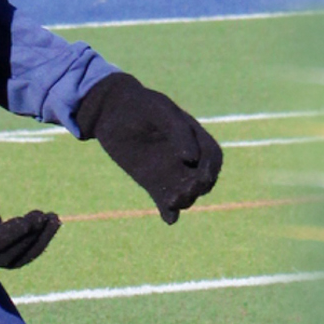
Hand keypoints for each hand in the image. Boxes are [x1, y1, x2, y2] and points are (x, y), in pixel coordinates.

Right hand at [0, 153, 60, 268]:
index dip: (10, 236)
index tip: (29, 221)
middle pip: (6, 257)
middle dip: (29, 239)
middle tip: (46, 216)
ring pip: (17, 258)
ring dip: (39, 242)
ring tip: (54, 219)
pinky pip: (20, 251)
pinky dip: (37, 240)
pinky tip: (50, 222)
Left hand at [74, 72, 222, 222]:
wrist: (111, 111)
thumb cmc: (140, 105)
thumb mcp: (160, 111)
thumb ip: (178, 131)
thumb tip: (192, 159)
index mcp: (194, 136)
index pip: (212, 157)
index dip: (211, 168)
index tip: (200, 175)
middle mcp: (186, 156)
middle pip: (203, 179)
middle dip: (200, 187)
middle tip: (188, 189)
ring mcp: (170, 171)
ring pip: (187, 193)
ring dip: (185, 200)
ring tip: (172, 200)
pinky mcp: (152, 183)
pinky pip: (166, 202)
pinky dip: (170, 213)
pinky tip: (168, 218)